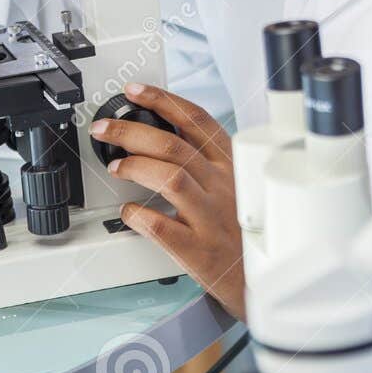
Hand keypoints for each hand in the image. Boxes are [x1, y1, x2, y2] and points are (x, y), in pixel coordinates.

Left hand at [91, 81, 245, 320]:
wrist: (266, 281)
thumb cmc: (247, 232)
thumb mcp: (238, 185)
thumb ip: (207, 161)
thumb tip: (163, 136)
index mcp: (233, 165)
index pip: (197, 121)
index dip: (163, 101)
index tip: (136, 92)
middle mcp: (224, 186)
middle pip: (174, 144)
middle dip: (131, 131)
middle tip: (105, 130)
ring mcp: (212, 217)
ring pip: (171, 177)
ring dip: (137, 167)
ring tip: (116, 167)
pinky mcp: (200, 250)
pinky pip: (163, 227)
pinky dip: (139, 216)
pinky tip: (129, 212)